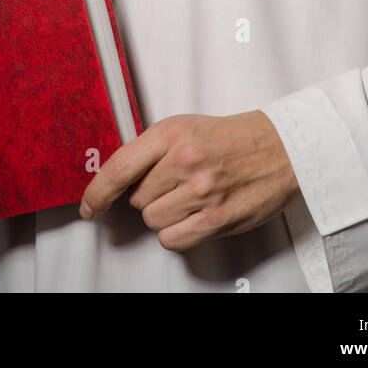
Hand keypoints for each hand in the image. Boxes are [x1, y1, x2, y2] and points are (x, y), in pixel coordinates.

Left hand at [79, 110, 300, 250]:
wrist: (278, 148)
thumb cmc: (230, 138)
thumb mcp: (185, 128)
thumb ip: (152, 150)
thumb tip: (119, 179)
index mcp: (172, 133)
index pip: (120, 167)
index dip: (97, 191)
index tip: (89, 205)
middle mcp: (185, 160)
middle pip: (137, 199)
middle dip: (150, 196)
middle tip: (174, 184)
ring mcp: (202, 191)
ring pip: (154, 221)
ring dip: (165, 215)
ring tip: (188, 197)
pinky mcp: (218, 217)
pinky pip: (174, 239)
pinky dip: (178, 233)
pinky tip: (194, 215)